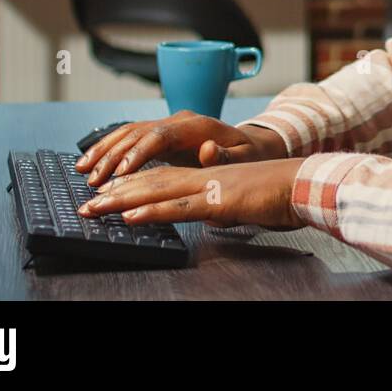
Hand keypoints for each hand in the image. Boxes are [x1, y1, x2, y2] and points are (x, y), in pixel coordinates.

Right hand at [74, 111, 287, 185]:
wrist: (251, 145)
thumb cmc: (249, 155)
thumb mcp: (245, 158)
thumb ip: (225, 156)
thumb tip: (208, 149)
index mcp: (198, 125)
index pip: (162, 134)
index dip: (140, 152)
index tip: (123, 172)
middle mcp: (179, 121)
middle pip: (139, 133)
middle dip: (114, 156)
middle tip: (95, 180)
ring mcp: (168, 125)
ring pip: (129, 133)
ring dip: (104, 151)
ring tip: (83, 171)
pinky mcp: (160, 134)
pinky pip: (129, 138)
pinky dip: (108, 149)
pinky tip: (90, 162)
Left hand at [77, 158, 305, 228]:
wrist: (304, 184)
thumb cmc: (278, 193)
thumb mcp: (241, 201)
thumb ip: (221, 206)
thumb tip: (211, 216)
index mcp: (207, 175)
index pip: (161, 178)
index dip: (131, 185)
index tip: (106, 194)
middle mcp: (203, 176)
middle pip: (151, 181)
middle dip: (116, 192)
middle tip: (88, 203)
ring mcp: (209, 186)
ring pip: (157, 190)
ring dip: (122, 200)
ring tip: (95, 208)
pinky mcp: (219, 201)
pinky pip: (180, 207)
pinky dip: (152, 211)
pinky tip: (131, 216)